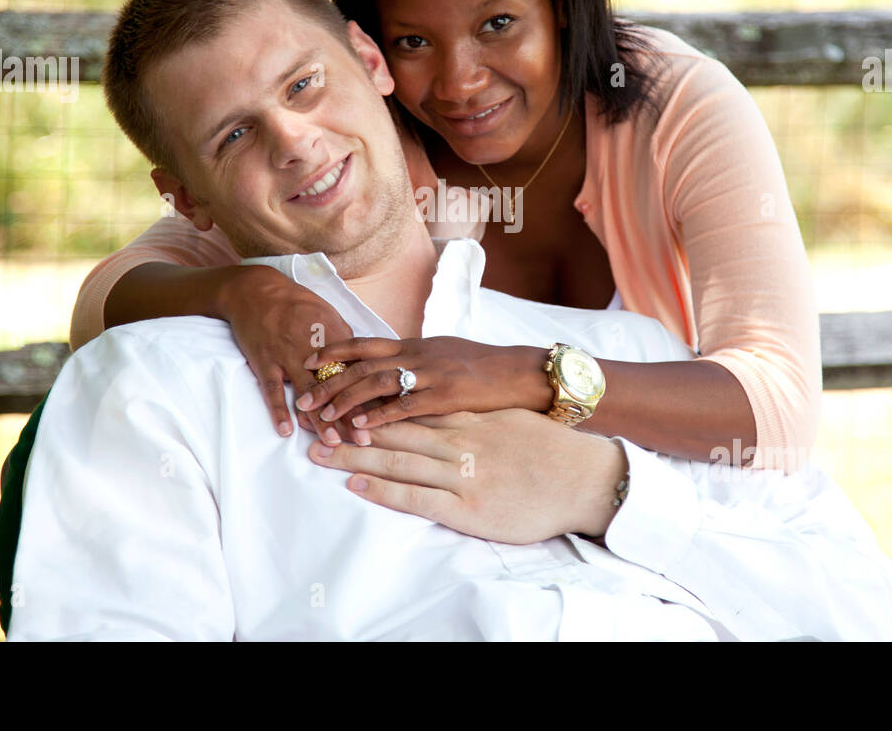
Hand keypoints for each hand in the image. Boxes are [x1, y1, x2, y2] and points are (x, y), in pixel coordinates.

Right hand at [217, 265, 370, 446]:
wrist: (256, 290)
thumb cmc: (296, 302)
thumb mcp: (328, 314)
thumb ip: (345, 340)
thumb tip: (363, 360)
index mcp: (333, 337)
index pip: (355, 372)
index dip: (369, 396)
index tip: (383, 417)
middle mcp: (313, 349)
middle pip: (336, 387)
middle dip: (350, 415)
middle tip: (363, 441)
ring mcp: (287, 357)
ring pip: (308, 392)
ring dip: (321, 419)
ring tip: (333, 442)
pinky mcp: (264, 361)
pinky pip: (271, 390)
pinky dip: (278, 410)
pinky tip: (286, 431)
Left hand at [296, 337, 551, 428]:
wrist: (519, 371)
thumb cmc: (482, 367)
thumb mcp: (443, 356)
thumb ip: (415, 362)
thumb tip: (389, 370)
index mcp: (415, 345)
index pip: (365, 343)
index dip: (334, 351)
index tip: (308, 361)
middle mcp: (417, 354)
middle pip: (362, 363)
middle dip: (329, 381)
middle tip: (303, 399)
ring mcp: (431, 373)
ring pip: (377, 382)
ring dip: (346, 399)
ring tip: (324, 416)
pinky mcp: (446, 395)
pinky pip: (405, 404)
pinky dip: (380, 415)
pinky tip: (361, 426)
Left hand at [307, 408, 626, 543]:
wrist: (583, 475)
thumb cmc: (545, 446)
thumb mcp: (501, 414)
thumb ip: (468, 410)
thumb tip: (440, 404)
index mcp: (463, 412)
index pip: (405, 397)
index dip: (365, 392)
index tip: (334, 387)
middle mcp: (456, 435)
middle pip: (389, 422)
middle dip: (345, 418)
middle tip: (308, 416)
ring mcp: (461, 469)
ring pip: (395, 456)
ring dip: (353, 453)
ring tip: (318, 450)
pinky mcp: (466, 503)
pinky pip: (416, 495)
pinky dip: (383, 488)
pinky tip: (356, 484)